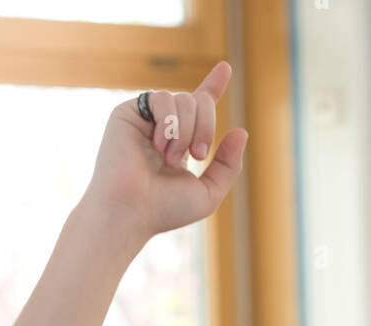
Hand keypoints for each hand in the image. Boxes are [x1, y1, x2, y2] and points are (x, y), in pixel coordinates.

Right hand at [85, 59, 247, 242]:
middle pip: (200, 102)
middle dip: (206, 127)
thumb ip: (228, 165)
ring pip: (184, 99)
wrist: (130, 212)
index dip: (213, 87)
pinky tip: (157, 145)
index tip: (225, 68)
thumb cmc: (164, 210)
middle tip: (197, 155)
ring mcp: (146, 119)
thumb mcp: (207, 193)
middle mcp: (164, 128)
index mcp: (181, 143)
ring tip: (170, 159)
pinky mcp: (129, 112)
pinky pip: (162, 98)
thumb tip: (241, 131)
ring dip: (186, 131)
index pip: (199, 108)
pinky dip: (168, 122)